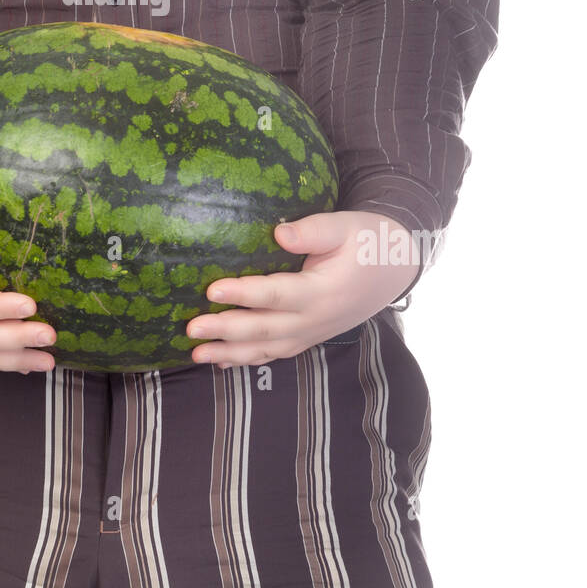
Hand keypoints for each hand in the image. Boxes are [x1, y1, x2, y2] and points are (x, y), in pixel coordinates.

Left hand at [186, 210, 420, 366]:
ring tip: (195, 354)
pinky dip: (248, 359)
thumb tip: (279, 232)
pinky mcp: (310, 336)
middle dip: (226, 330)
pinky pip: (276, 353)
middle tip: (191, 328)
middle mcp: (316, 319)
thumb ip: (313, 230)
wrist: (396, 266)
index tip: (211, 289)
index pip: (276, 294)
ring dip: (230, 352)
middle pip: (265, 328)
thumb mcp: (345, 226)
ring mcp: (313, 333)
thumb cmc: (367, 240)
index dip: (243, 293)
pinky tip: (221, 361)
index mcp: (322, 291)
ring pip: (267, 349)